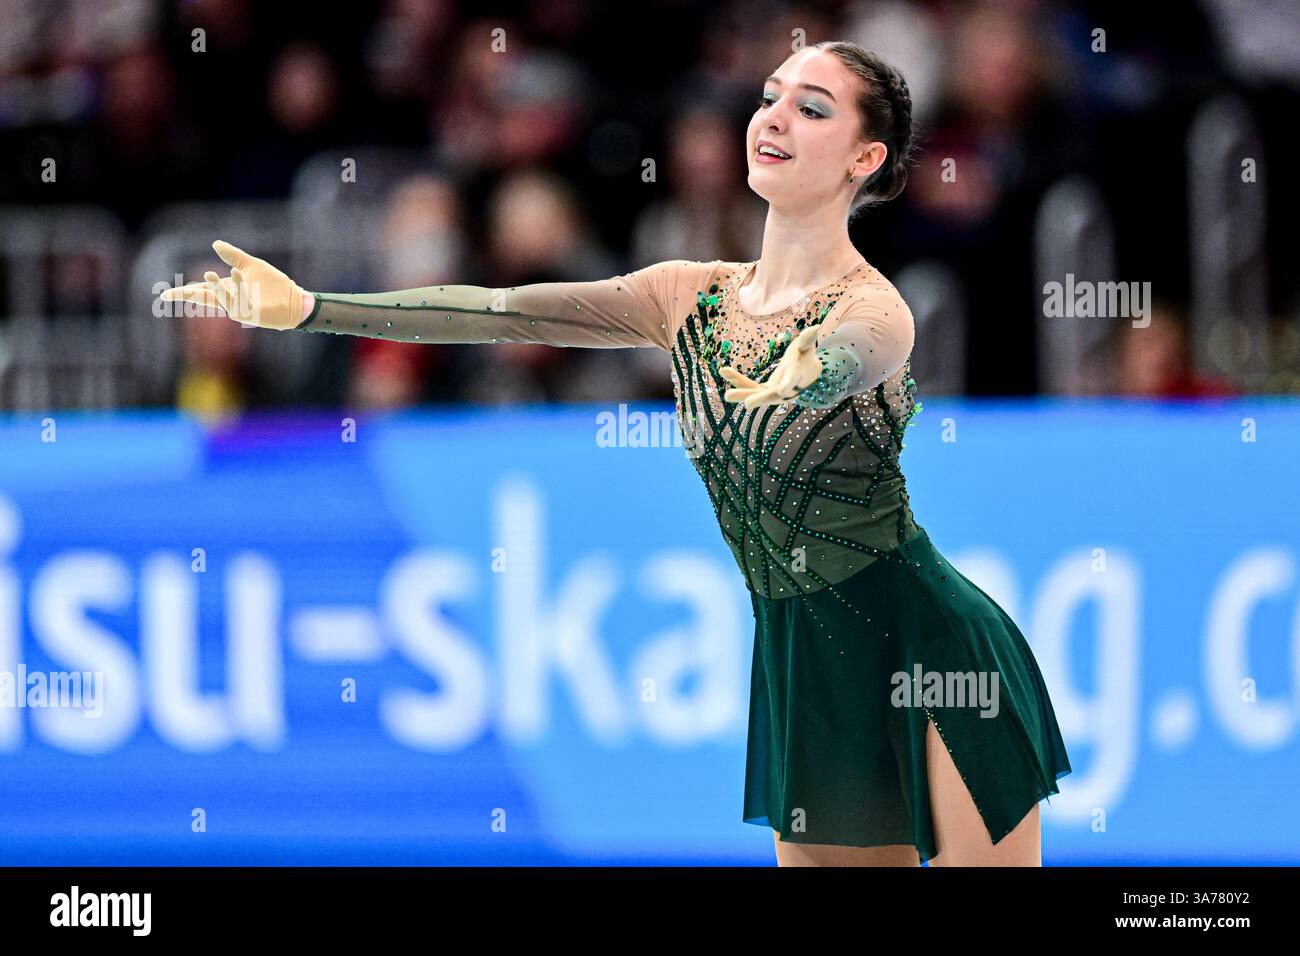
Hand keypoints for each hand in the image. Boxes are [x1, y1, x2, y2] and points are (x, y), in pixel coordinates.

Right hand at [160, 240, 307, 329]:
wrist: (295, 299)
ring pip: (223, 299)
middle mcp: (231, 302)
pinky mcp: (253, 315)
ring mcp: (241, 310)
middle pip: (205, 298)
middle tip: (178, 289)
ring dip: (216, 287)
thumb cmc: (274, 286)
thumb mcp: (251, 265)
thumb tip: (215, 243)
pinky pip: (242, 302)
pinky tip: (236, 275)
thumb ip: (233, 255)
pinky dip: (238, 288)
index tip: (164, 294)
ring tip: (210, 274)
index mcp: (227, 290)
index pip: (200, 292)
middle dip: (191, 295)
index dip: (183, 293)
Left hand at [719, 325, 821, 409]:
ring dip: (742, 392)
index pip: (794, 381)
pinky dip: (737, 379)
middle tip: (748, 404)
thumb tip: (815, 327)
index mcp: (797, 377)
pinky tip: (724, 371)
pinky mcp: (763, 390)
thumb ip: (808, 340)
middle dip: (760, 399)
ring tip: (726, 395)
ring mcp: (773, 392)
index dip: (789, 384)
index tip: (783, 390)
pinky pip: (749, 386)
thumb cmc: (805, 357)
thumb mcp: (807, 348)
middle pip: (772, 395)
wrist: (804, 373)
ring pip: (756, 393)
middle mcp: (785, 389)